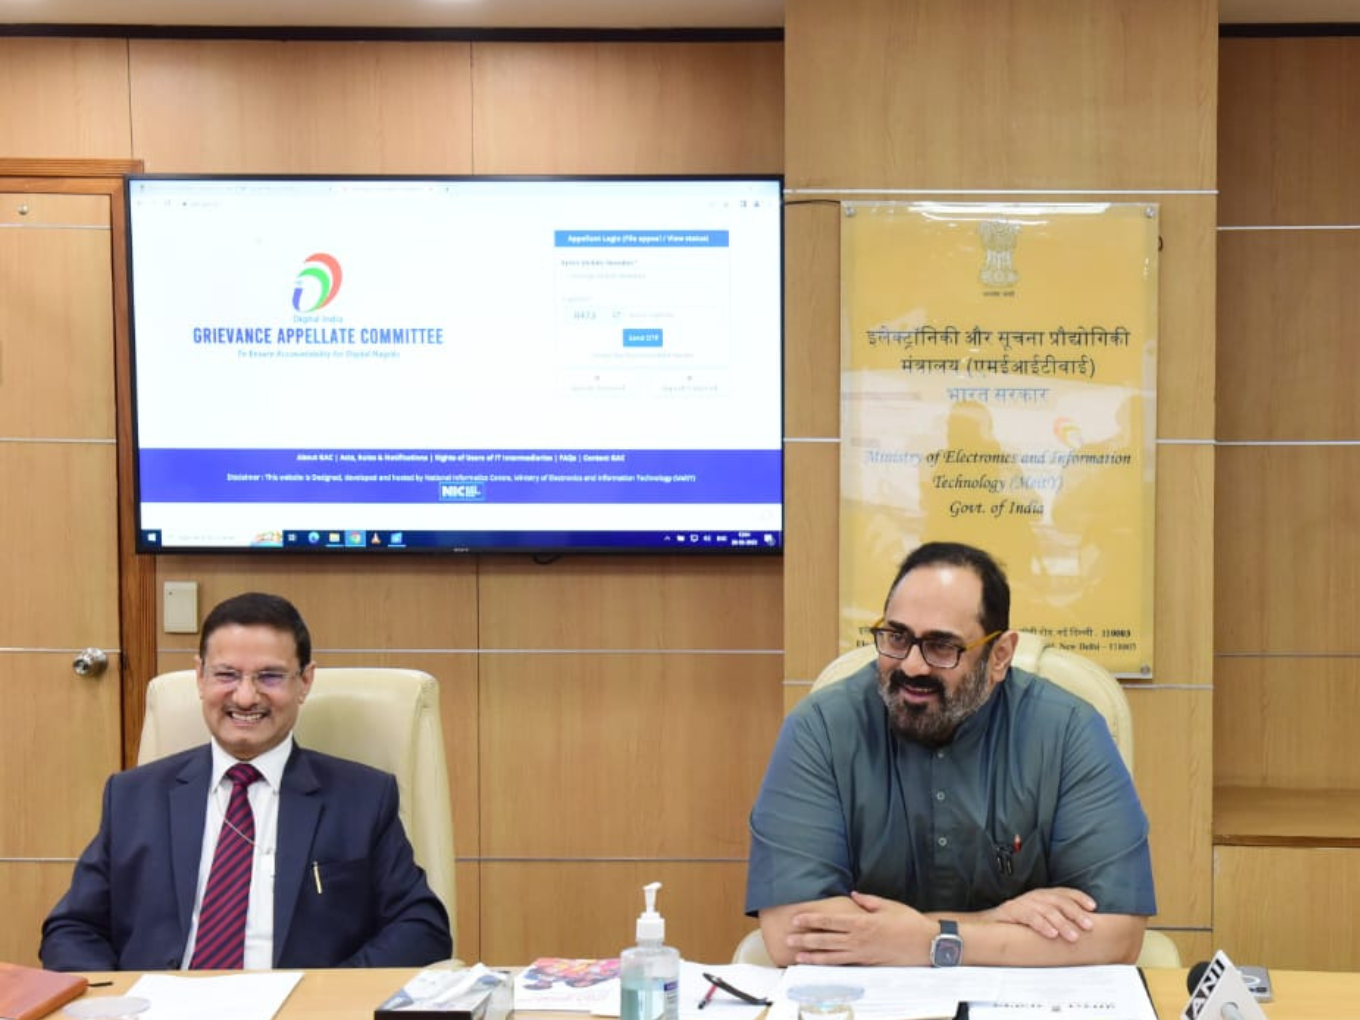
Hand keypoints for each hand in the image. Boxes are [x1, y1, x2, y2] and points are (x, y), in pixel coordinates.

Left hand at [785, 893, 932, 965]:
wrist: (926, 944)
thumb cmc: (909, 922)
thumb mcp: (888, 905)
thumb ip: (868, 900)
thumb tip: (853, 895)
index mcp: (862, 922)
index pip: (831, 921)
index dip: (812, 920)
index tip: (797, 920)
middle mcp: (859, 940)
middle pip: (827, 939)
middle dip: (806, 939)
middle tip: (789, 938)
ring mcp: (863, 954)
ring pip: (832, 956)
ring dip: (813, 956)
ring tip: (798, 956)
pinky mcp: (868, 964)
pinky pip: (845, 966)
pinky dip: (831, 966)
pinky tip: (821, 967)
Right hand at [983, 887, 1097, 941]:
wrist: (987, 927)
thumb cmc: (1017, 926)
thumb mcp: (1040, 921)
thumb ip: (1056, 922)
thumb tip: (1081, 930)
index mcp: (1042, 897)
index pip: (1064, 892)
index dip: (1079, 897)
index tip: (1093, 907)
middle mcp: (1034, 897)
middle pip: (1058, 900)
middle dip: (1075, 913)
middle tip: (1088, 926)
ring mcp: (1022, 903)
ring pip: (1046, 909)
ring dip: (1062, 922)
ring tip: (1073, 936)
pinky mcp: (1011, 911)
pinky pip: (1029, 916)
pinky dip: (1042, 925)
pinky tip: (1051, 934)